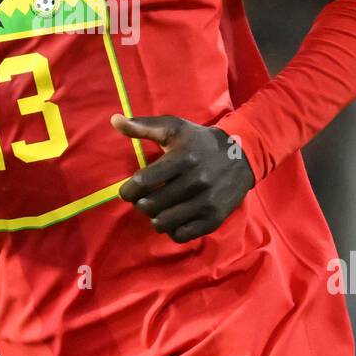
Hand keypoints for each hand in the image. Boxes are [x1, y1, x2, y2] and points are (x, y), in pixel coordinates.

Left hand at [112, 113, 254, 242]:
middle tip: (144, 199)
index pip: (143, 182)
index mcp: (182, 158)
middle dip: (141, 204)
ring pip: (163, 223)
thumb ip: (142, 126)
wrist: (241, 155)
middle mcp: (195, 181)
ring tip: (158, 209)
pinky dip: (172, 230)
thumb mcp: (173, 128)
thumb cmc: (199, 141)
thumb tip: (113, 120)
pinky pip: (181, 235)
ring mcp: (206, 202)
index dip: (128, 190)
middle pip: (150, 205)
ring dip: (154, 218)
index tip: (128, 191)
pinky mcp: (214, 218)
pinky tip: (173, 217)